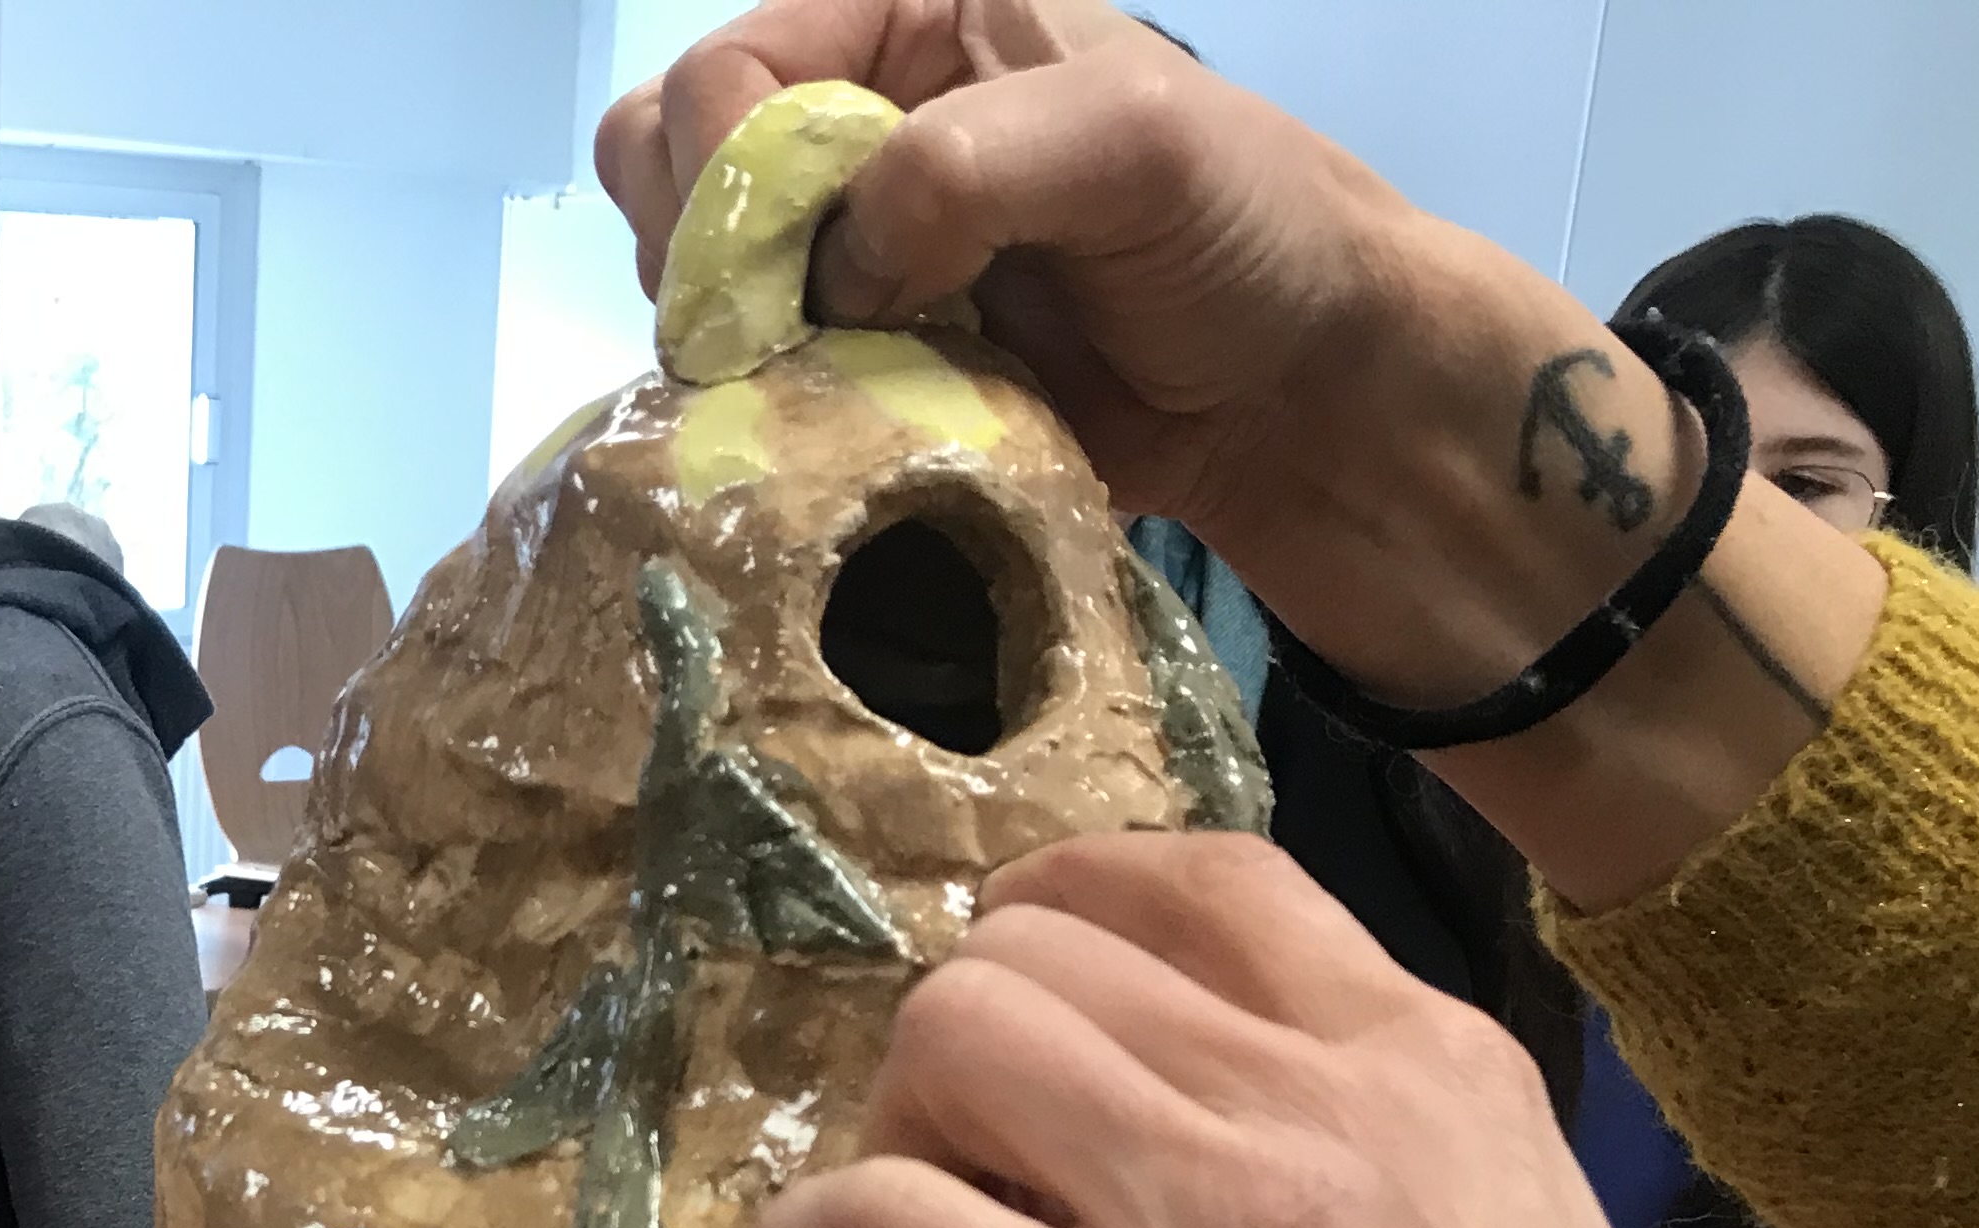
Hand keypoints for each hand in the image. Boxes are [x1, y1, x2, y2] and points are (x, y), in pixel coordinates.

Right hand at [604, 5, 1430, 514]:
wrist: (1309, 403)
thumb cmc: (1249, 237)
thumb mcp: (1131, 144)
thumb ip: (962, 168)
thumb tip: (833, 269)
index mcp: (916, 22)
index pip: (730, 69)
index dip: (721, 164)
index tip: (777, 269)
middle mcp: (868, 125)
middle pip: (670, 164)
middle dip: (700, 250)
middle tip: (772, 332)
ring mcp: (860, 256)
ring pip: (697, 284)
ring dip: (730, 342)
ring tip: (812, 386)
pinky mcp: (868, 371)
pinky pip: (756, 387)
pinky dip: (765, 416)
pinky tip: (820, 436)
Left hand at [751, 831, 1823, 1227]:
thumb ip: (1354, 1168)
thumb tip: (1167, 1149)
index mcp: (1437, 1065)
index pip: (1211, 878)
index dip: (1068, 910)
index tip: (1017, 1002)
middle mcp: (1330, 1103)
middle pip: (1044, 946)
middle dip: (961, 1045)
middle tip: (953, 1172)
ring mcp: (1226, 1226)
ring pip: (960, 1033)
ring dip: (889, 1128)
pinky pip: (889, 1223)